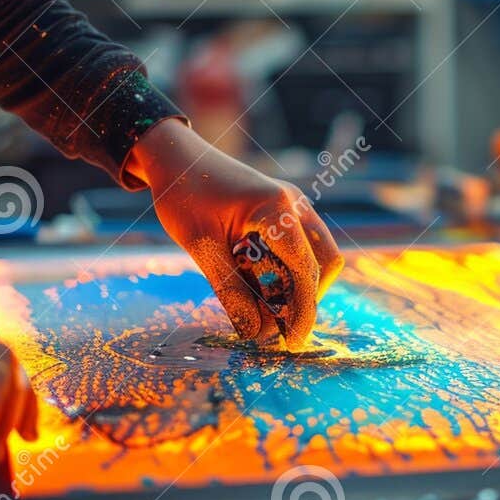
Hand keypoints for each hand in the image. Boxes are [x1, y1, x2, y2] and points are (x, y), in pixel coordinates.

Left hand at [125, 119, 343, 348]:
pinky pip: (299, 249)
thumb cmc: (184, 194)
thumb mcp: (201, 246)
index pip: (305, 269)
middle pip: (323, 264)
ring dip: (295, 287)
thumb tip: (254, 333)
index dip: (304, 311)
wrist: (176, 156)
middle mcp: (295, 205)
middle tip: (275, 328)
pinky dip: (285, 273)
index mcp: (276, 208)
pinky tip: (256, 284)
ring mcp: (293, 207)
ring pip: (315, 257)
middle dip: (305, 300)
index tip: (292, 343)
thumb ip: (229, 290)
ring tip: (260, 307)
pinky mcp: (284, 213)